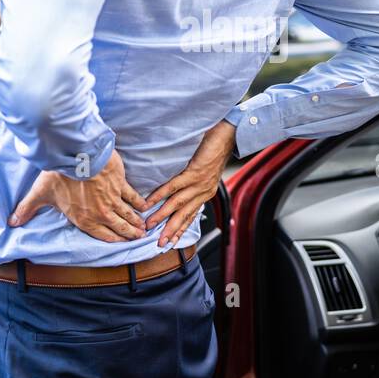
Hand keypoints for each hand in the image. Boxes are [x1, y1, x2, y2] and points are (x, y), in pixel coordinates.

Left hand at [9, 150, 147, 242]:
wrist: (78, 157)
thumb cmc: (59, 175)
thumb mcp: (40, 194)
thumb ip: (27, 209)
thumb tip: (12, 222)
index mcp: (84, 219)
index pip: (102, 235)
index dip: (113, 240)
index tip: (122, 242)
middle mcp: (100, 213)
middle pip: (118, 227)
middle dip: (129, 234)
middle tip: (139, 237)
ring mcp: (112, 199)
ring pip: (127, 214)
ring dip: (136, 222)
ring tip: (144, 227)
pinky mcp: (120, 184)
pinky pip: (132, 196)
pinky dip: (139, 202)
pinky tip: (145, 205)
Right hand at [145, 120, 236, 246]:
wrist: (229, 133)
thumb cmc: (215, 148)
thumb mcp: (206, 170)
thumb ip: (194, 181)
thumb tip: (179, 188)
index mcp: (206, 192)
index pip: (192, 215)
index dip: (180, 229)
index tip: (170, 241)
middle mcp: (204, 191)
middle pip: (184, 215)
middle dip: (171, 231)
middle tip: (158, 244)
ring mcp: (200, 183)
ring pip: (178, 204)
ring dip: (162, 216)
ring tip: (150, 224)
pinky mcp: (195, 172)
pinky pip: (174, 186)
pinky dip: (160, 194)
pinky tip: (150, 201)